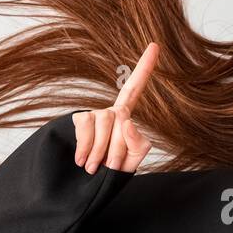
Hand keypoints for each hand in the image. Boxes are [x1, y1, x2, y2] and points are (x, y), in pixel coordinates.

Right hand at [73, 41, 156, 173]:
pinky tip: (81, 161)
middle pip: (122, 119)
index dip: (145, 67)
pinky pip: (86, 126)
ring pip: (105, 122)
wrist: (80, 188)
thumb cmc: (108, 175)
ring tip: (94, 168)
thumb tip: (128, 122)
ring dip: (101, 149)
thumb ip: (137, 145)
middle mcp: (110, 111)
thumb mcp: (130, 164)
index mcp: (126, 119)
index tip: (154, 45)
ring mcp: (93, 114)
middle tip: (109, 168)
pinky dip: (86, 145)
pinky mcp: (77, 119)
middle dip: (117, 147)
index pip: (135, 89)